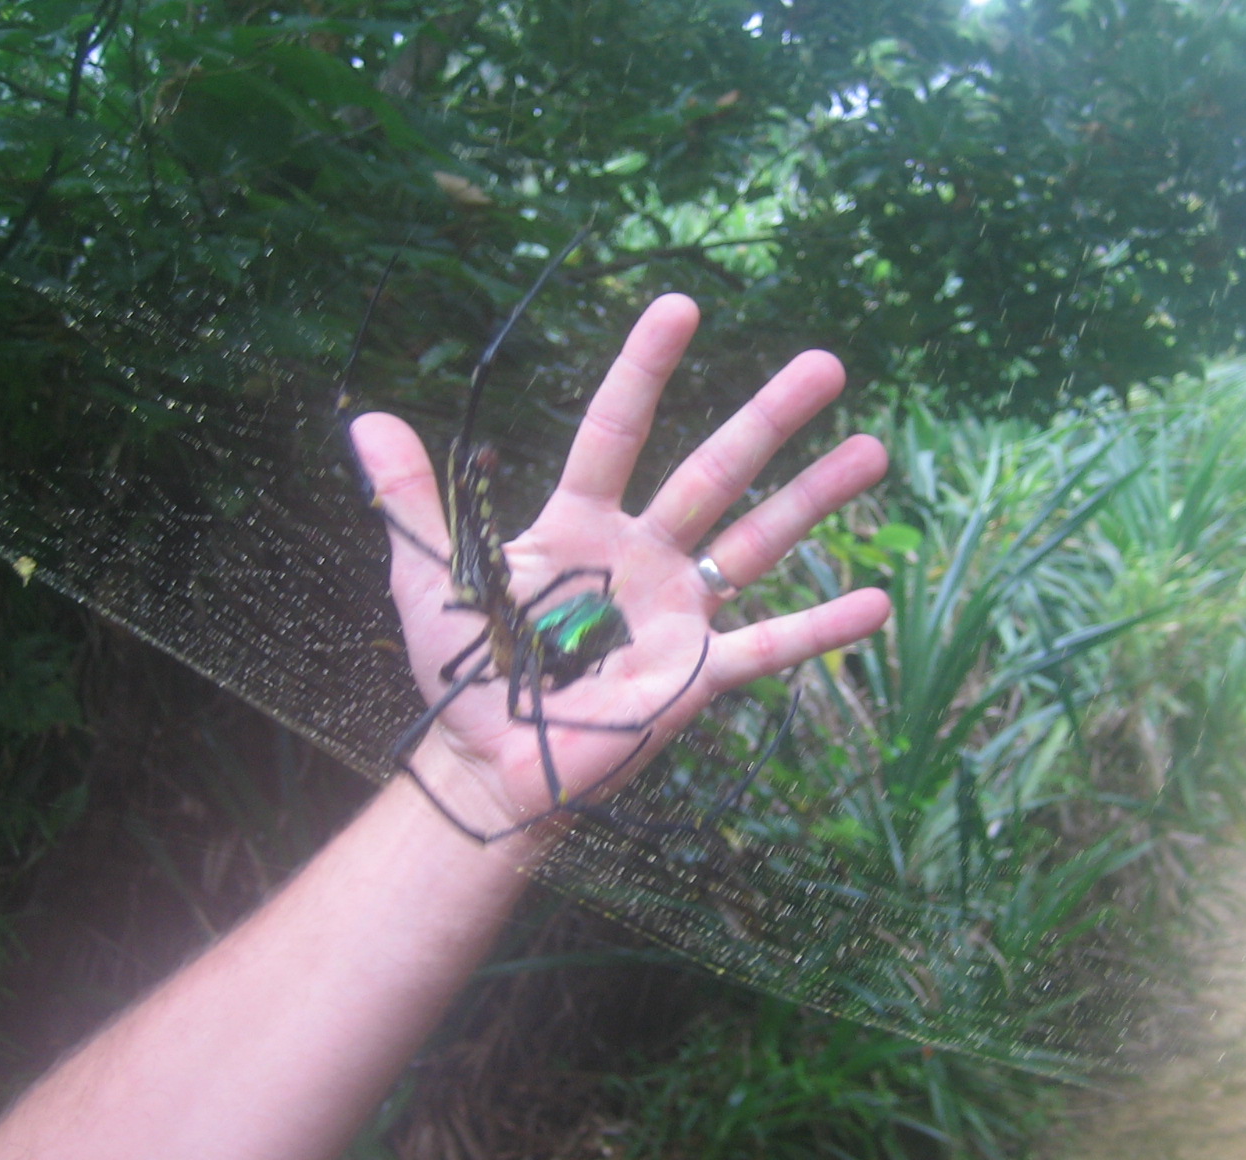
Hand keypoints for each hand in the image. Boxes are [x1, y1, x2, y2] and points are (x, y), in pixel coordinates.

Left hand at [350, 293, 889, 840]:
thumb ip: (414, 505)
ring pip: (759, 543)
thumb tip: (365, 419)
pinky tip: (880, 602)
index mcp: (580, 525)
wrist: (492, 769)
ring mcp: (679, 614)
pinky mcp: (700, 676)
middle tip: (827, 365)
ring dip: (816, 500)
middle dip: (770, 418)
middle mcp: (642, 556)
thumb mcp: (433, 582)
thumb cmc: (461, 676)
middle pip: (715, 472)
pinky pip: (772, 647)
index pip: (617, 430)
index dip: (645, 368)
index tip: (680, 305)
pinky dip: (824, 628)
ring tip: (873, 450)